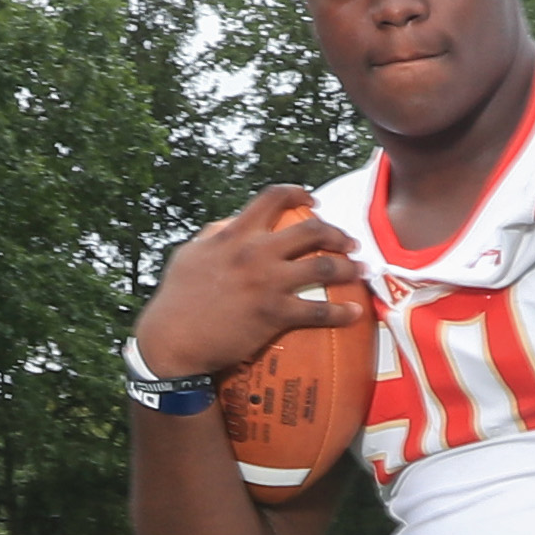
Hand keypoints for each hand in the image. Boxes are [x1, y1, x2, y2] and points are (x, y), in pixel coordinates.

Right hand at [133, 184, 369, 378]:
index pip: (272, 199)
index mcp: (235, 234)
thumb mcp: (190, 254)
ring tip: (361, 271)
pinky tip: (356, 313)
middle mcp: (256, 252)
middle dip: (336, 233)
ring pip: (323, 266)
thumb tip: (227, 225)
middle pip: (311, 230)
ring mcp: (268, 283)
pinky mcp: (275, 314)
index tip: (313, 202)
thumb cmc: (177, 299)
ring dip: (349, 267)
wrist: (173, 340)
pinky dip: (343, 312)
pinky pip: (320, 311)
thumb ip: (214, 236)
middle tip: (349, 242)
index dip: (298, 194)